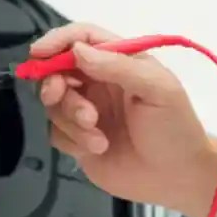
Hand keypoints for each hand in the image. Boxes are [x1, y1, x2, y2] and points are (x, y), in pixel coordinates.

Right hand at [32, 23, 216, 214]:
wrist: (177, 178)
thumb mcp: (158, 89)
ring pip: (53, 103)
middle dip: (55, 83)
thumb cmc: (175, 128)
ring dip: (70, 118)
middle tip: (58, 96)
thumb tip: (76, 50)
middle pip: (57, 69)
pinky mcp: (77, 139)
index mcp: (119, 61)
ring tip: (97, 135)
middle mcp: (98, 82)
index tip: (39, 53)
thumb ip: (118, 66)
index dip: (58, 40)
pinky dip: (72, 140)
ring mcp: (85, 111)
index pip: (81, 38)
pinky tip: (97, 148)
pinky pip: (56, 132)